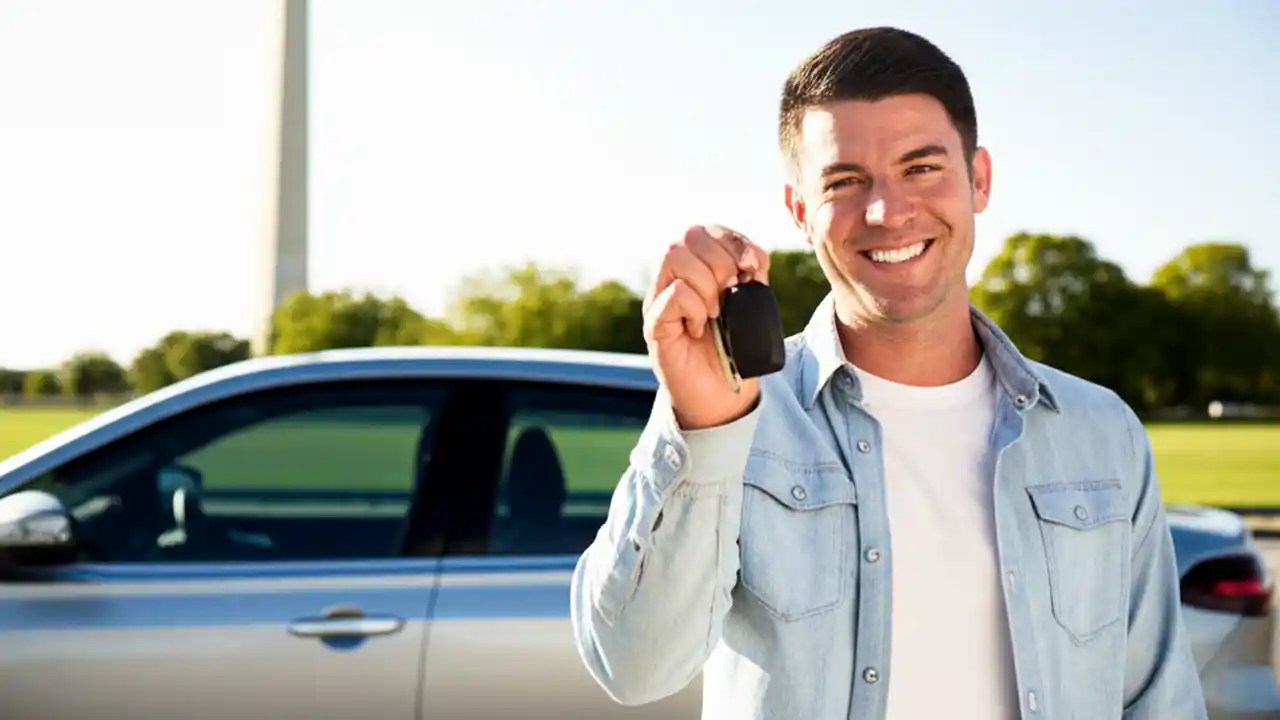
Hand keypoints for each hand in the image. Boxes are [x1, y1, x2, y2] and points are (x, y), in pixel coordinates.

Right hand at [642, 225, 770, 429]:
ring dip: (705, 282)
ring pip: (675, 255)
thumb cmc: (734, 350)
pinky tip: (700, 327)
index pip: (709, 230)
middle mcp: (674, 277)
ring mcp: (660, 298)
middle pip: (688, 234)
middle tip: (731, 292)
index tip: (753, 268)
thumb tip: (753, 260)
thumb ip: (752, 277)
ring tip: (715, 311)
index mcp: (698, 267)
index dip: (734, 242)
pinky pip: (673, 293)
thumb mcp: (752, 306)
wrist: (722, 396)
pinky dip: (695, 307)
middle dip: (720, 260)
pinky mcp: (654, 323)